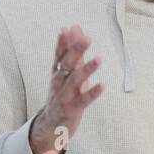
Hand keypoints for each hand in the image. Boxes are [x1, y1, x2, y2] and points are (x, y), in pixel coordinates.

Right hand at [31, 24, 103, 153]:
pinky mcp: (71, 109)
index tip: (66, 29)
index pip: (58, 55)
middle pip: (66, 64)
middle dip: (76, 51)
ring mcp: (64, 96)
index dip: (62, 42)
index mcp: (57, 72)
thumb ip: (72, 51)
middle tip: (87, 38)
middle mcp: (58, 82)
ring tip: (98, 59)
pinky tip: (102, 86)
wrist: (51, 125)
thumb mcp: (67, 73)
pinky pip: (83, 101)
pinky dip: (92, 93)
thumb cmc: (62, 95)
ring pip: (74, 81)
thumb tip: (74, 27)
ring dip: (86, 70)